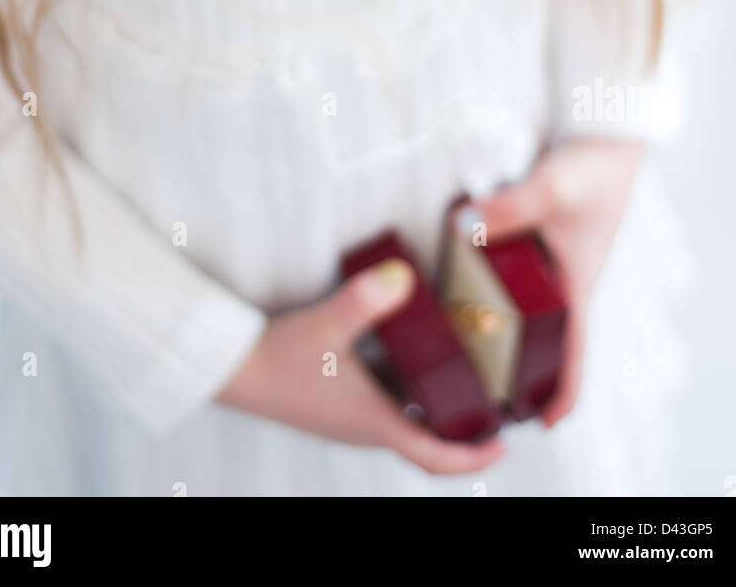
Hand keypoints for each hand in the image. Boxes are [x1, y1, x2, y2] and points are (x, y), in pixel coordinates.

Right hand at [215, 258, 507, 476]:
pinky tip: (411, 358)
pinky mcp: (337, 402)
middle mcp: (366, 427)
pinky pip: (386, 407)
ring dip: (437, 411)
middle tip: (495, 406)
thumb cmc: (275, 357)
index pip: (434, 457)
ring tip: (465, 378)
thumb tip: (402, 277)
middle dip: (464, 431)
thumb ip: (363, 301)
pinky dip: (409, 393)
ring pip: (407, 423)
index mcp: (374, 422)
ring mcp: (350, 417)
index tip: (505, 446)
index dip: (474, 459)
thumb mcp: (325, 325)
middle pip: (427, 442)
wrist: (230, 369)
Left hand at [476, 137, 647, 427]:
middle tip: (481, 382)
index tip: (545, 423)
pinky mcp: (544, 230)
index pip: (576, 350)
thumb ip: (509, 210)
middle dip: (519, 360)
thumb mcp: (549, 191)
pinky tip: (462, 269)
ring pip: (526, 297)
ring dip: (501, 315)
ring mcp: (556, 253)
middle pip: (544, 330)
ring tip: (459, 332)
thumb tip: (463, 227)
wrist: (609, 127)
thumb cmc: (592, 166)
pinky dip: (494, 274)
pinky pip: (517, 265)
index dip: (565, 390)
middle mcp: (568, 275)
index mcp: (579, 281)